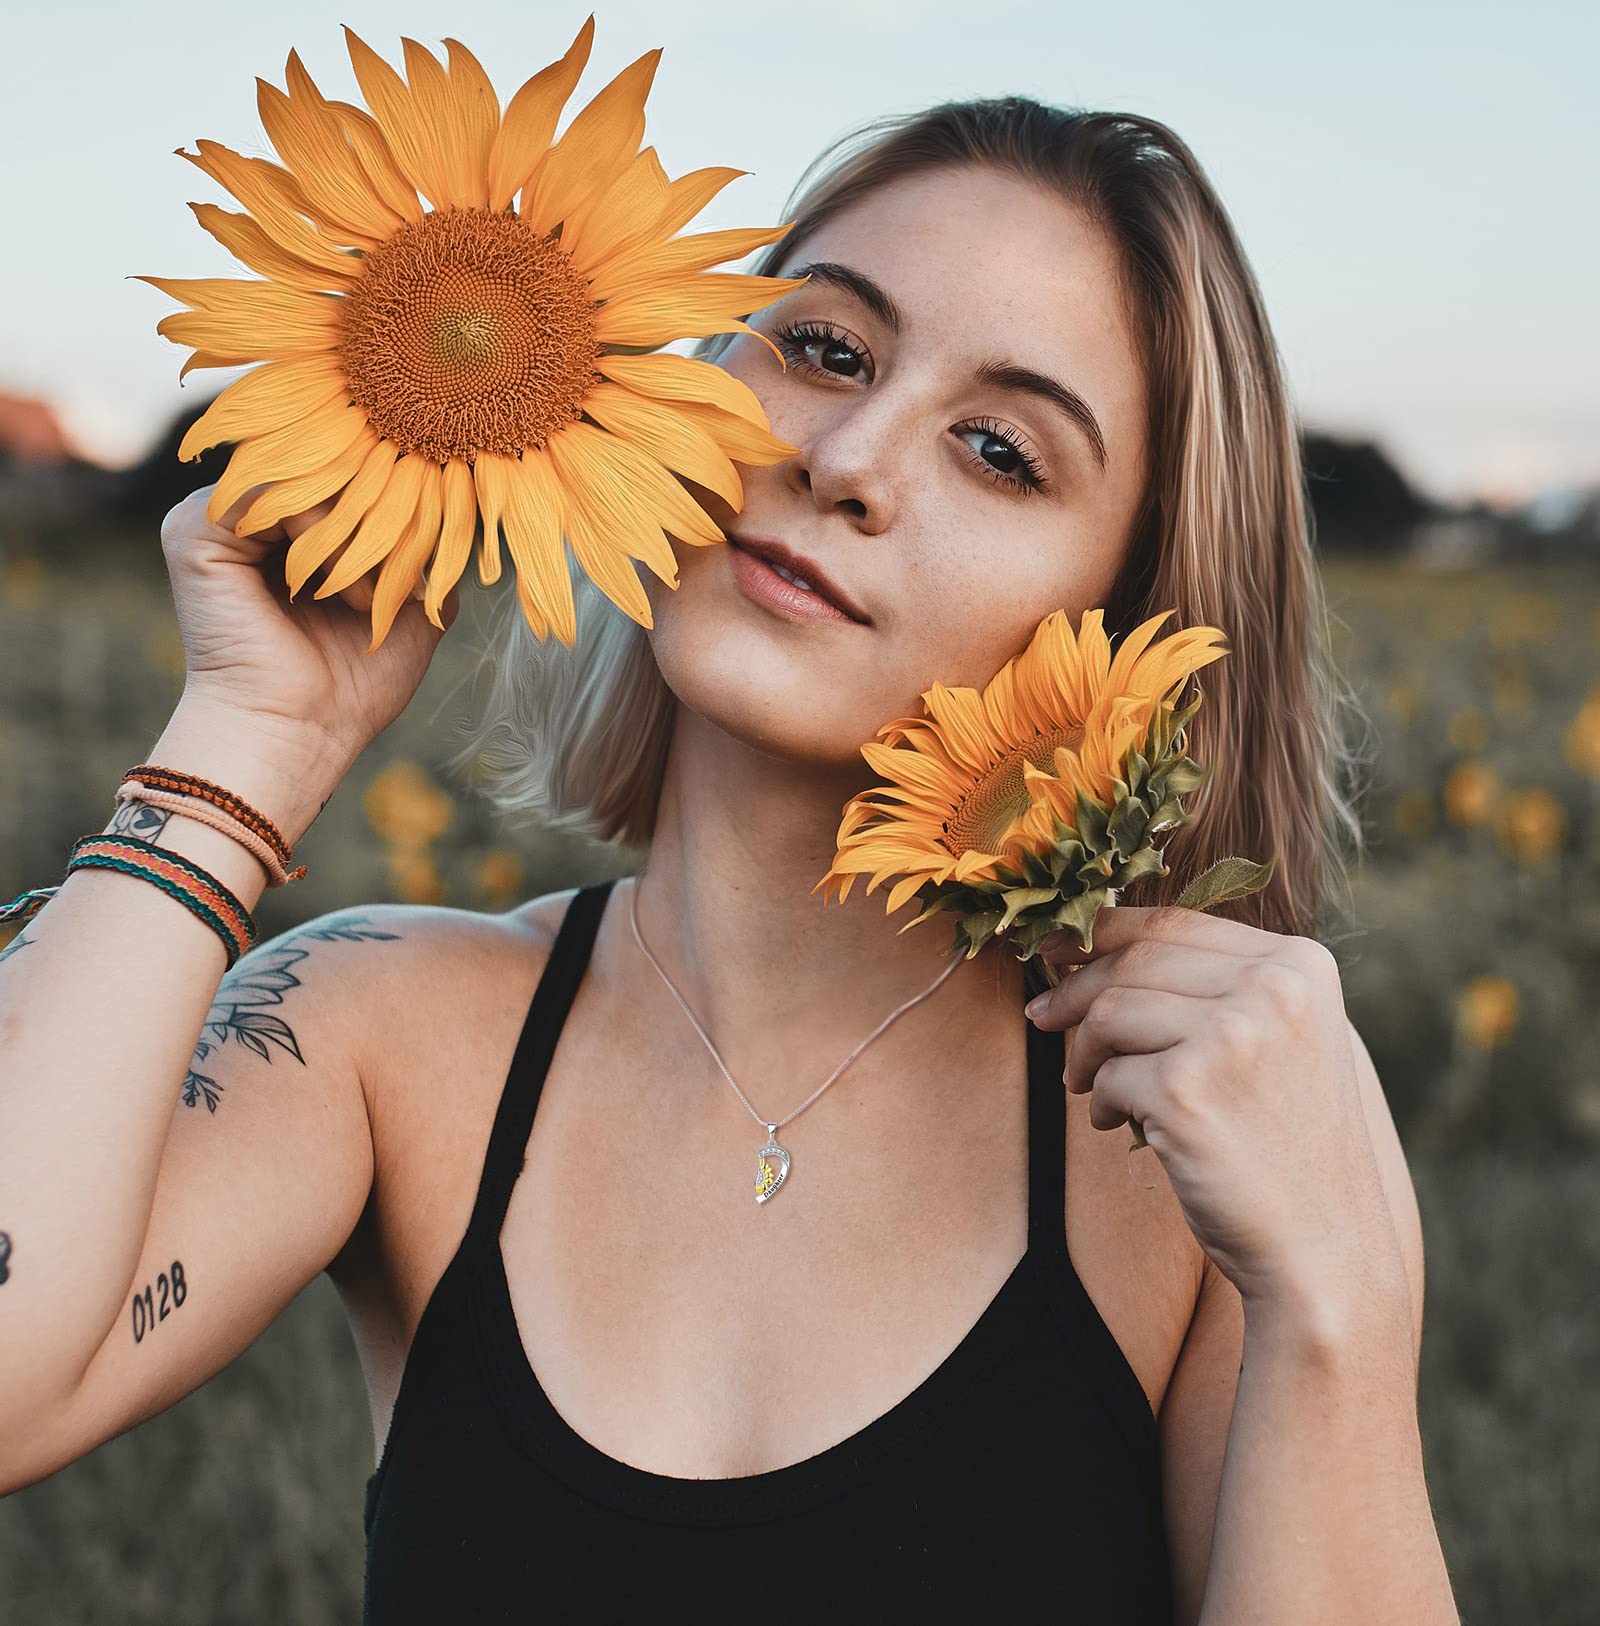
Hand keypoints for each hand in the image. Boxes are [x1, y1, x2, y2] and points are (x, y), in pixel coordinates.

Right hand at [161, 480, 459, 763]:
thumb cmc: (350, 686)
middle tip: (407, 578)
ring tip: (371, 599)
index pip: (346, 477)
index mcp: (286, 531)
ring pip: (302, 480)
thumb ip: (422, 558)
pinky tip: (344, 592)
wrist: (299, 735)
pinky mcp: (193, 531)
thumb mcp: (408, 611)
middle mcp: (248, 518)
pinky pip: (268, 496)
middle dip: (380, 518)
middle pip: (325, 472)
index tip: (422, 570)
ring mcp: (214, 519)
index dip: (394, 508)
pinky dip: (321, 535)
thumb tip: (451, 514)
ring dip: (355, 535)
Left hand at [1026, 905, 1401, 1318]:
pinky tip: (1122, 1126)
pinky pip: (1107, 1075)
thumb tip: (1110, 940)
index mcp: (1300, 965)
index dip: (1103, 933)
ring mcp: (1230, 1036)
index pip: (1174, 923)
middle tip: (1042, 1017)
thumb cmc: (1294, 1146)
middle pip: (1133, 961)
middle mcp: (1272, 989)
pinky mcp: (1185, 1090)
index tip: (1056, 950)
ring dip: (1085, 1053)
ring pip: (1108, 1012)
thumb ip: (1225, 984)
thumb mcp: (1287, 1040)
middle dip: (1074, 990)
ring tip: (1091, 1087)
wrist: (1327, 1252)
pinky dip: (1103, 1101)